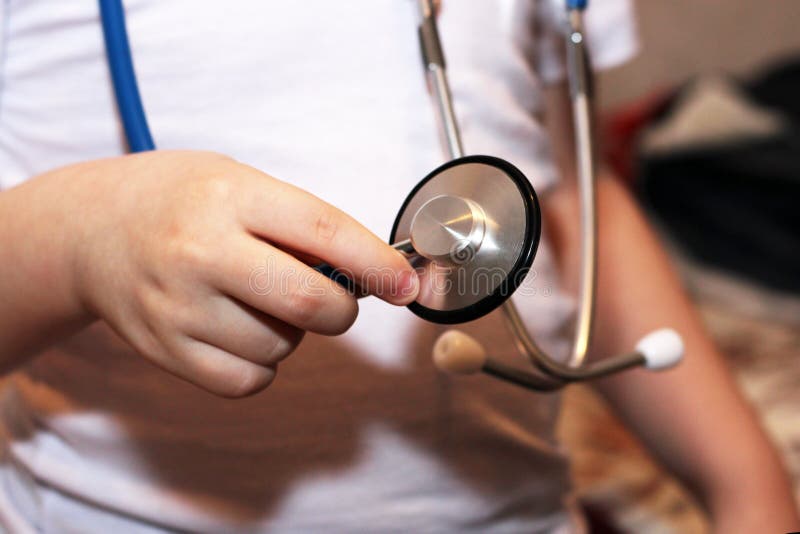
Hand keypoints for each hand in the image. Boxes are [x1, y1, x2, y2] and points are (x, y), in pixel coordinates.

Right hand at [66, 150, 417, 396]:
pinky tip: (243, 331)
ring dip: (294, 333)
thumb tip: (371, 274)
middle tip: (334, 298)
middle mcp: (201, 251)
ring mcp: (179, 306)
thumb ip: (301, 225)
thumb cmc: (179, 201)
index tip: (406, 285)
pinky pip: (247, 380)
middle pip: (309, 303)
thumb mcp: (239, 183)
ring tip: (260, 301)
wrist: (90, 230)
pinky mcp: (165, 349)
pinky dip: (264, 364)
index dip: (377, 265)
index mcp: (230, 196)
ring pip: (281, 346)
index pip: (325, 232)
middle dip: (342, 309)